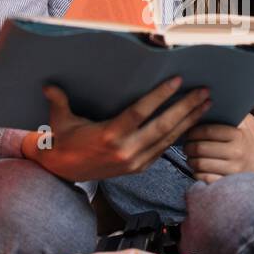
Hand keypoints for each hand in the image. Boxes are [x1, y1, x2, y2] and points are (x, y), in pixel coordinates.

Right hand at [23, 76, 210, 181]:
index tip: (177, 81)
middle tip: (204, 92)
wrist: (63, 172)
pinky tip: (191, 123)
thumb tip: (48, 85)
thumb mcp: (59, 121)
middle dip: (186, 108)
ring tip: (206, 104)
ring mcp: (135, 162)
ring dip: (189, 120)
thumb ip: (58, 101)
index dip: (160, 96)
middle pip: (163, 126)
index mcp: (109, 136)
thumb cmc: (63, 141)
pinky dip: (179, 135)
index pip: (141, 112)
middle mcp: (126, 151)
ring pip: (168, 139)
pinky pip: (163, 150)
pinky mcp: (139, 168)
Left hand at [185, 113, 253, 183]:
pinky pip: (204, 178)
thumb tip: (207, 103)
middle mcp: (236, 152)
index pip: (207, 131)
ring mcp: (232, 170)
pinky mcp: (228, 183)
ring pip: (199, 164)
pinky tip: (198, 168)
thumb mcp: (246, 124)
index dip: (193, 131)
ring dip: (190, 160)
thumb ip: (231, 113)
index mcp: (238, 135)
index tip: (189, 132)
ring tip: (190, 156)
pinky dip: (197, 173)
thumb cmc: (249, 141)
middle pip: (200, 148)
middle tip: (186, 145)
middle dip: (188, 146)